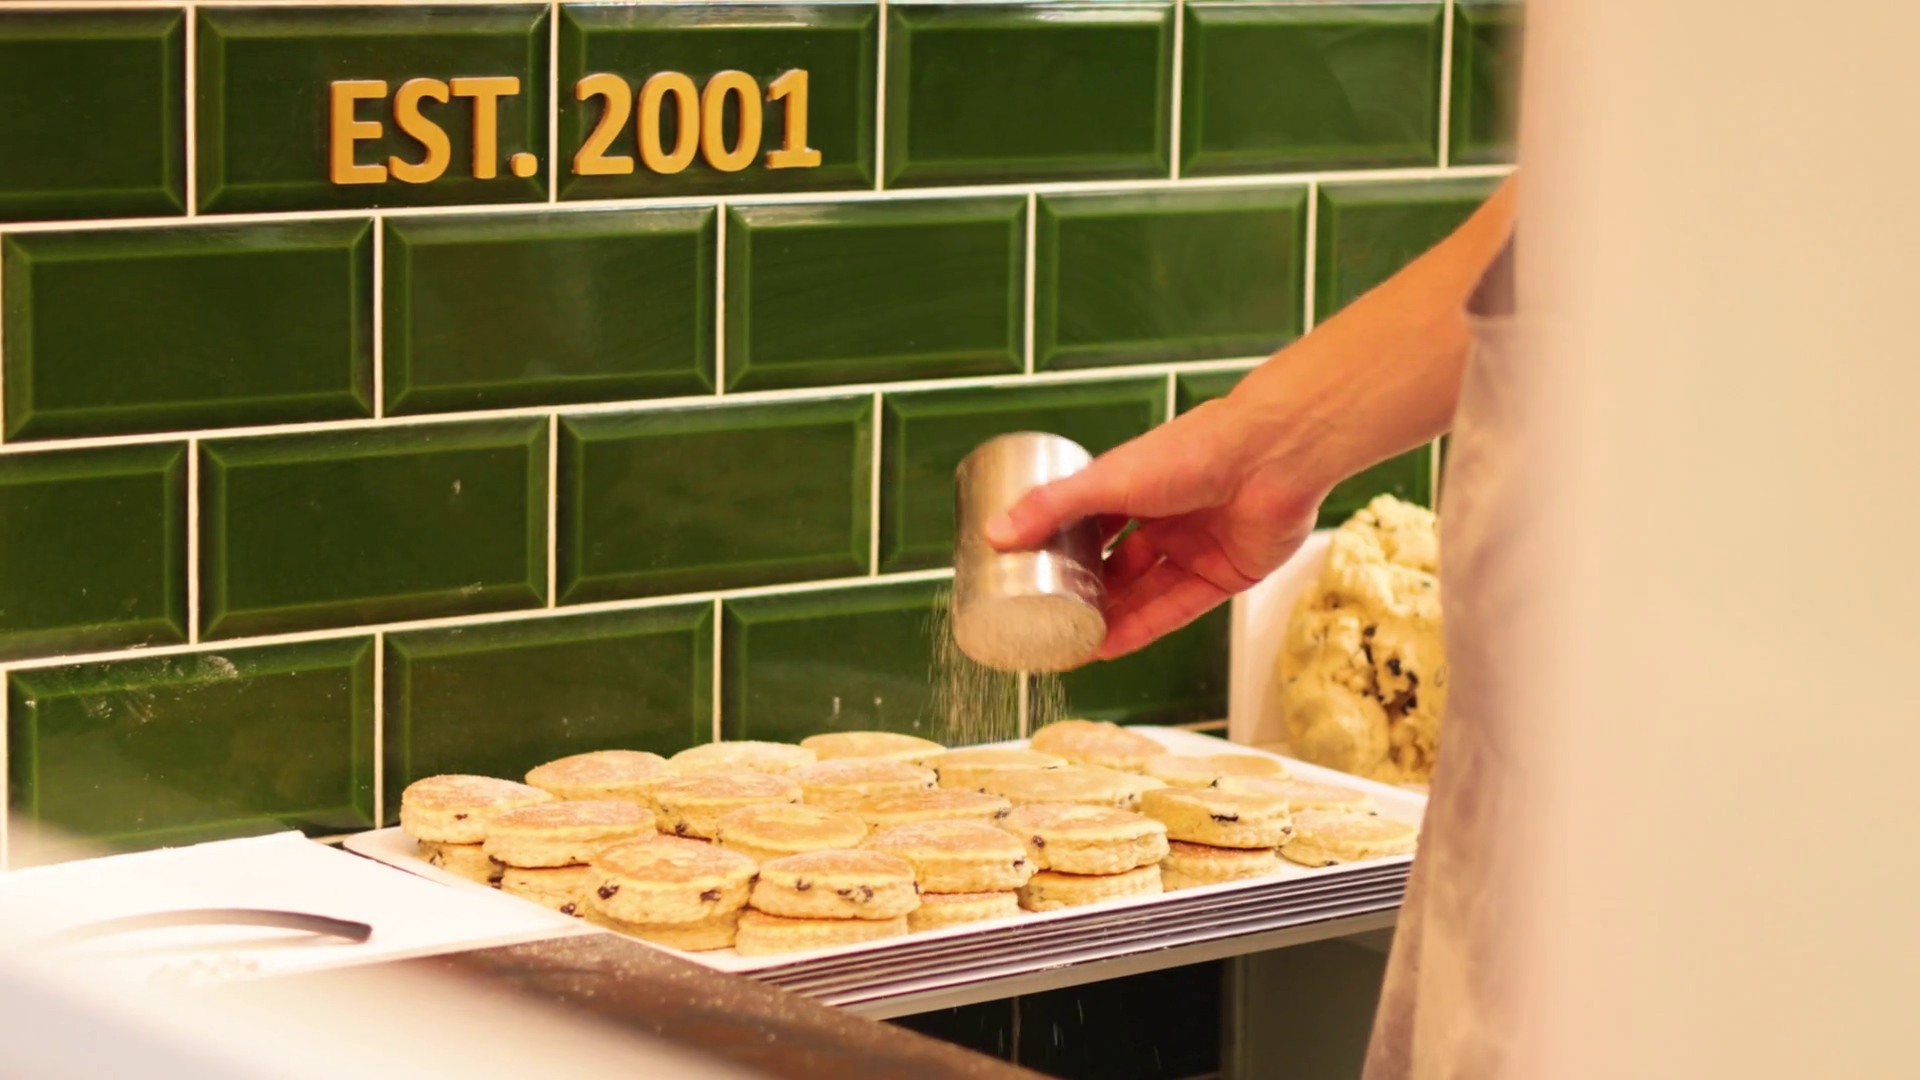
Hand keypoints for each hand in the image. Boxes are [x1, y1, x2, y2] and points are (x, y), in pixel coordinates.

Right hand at [984, 398, 1323, 661]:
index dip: (1064, 550)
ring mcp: (1196, 547)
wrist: (1270, 456)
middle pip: (1118, 566)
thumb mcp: (1109, 478)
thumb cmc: (1194, 450)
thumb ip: (1053, 506)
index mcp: (1138, 484)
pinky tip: (1109, 648)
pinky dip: (1143, 629)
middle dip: (1086, 595)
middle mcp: (1167, 517)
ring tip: (1069, 646)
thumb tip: (996, 533)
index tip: (1031, 574)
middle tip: (1048, 621)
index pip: (1092, 523)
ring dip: (1110, 620)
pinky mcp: (1225, 575)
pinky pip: (1177, 610)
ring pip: (1144, 593)